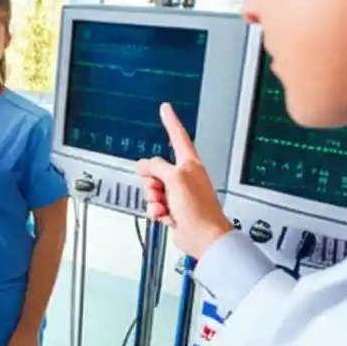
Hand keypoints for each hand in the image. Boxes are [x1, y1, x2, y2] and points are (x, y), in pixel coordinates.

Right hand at [135, 103, 233, 258]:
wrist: (203, 237)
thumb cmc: (198, 208)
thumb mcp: (173, 178)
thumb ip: (156, 167)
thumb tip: (144, 165)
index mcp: (190, 164)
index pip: (178, 136)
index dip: (171, 121)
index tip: (165, 108)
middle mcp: (185, 176)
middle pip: (156, 168)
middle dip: (151, 180)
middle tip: (160, 189)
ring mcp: (179, 193)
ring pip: (152, 189)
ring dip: (153, 199)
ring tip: (165, 205)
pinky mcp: (174, 209)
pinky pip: (155, 205)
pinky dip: (156, 211)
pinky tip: (165, 215)